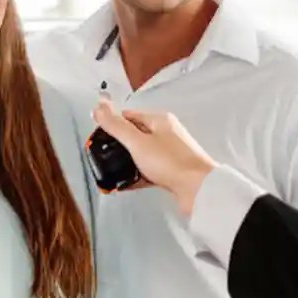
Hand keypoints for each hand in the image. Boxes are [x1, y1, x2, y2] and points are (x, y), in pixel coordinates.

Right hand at [92, 100, 216, 214]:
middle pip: (135, 136)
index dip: (112, 125)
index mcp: (159, 120)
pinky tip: (126, 185)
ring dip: (127, 163)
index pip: (129, 116)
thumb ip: (116, 125)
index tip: (99, 137)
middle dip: (119, 147)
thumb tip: (98, 107)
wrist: (198, 190)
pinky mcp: (172, 171)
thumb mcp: (137, 142)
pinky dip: (137, 176)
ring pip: (142, 155)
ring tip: (113, 173)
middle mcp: (166, 134)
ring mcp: (170, 153)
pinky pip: (149, 171)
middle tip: (104, 157)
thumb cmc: (172, 163)